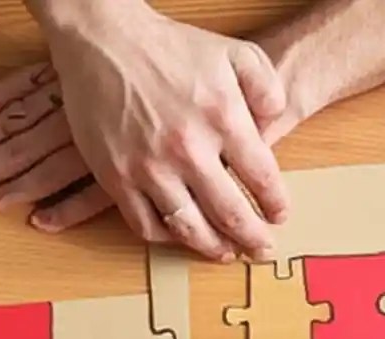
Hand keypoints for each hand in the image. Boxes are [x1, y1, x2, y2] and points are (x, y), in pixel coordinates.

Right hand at [0, 4, 289, 261]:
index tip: (280, 215)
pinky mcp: (115, 176)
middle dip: (252, 238)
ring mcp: (148, 166)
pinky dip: (166, 237)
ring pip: (188, 227)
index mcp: (222, 117)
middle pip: (230, 212)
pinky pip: (144, 223)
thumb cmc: (169, 46)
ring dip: (212, 247)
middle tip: (262, 250)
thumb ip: (267, 88)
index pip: (261, 177)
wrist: (105, 40)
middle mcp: (187, 147)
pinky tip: (179, 234)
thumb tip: (277, 126)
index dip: (275, 204)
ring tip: (225, 253)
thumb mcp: (235, 52)